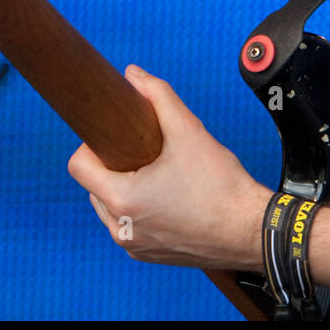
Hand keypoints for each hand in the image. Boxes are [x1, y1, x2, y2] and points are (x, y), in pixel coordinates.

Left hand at [67, 64, 269, 271]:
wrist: (250, 230)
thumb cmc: (221, 187)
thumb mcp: (188, 131)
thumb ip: (158, 96)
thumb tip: (134, 75)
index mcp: (122, 200)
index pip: (78, 166)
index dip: (94, 143)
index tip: (120, 136)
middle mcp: (121, 229)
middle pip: (94, 185)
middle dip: (114, 165)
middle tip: (147, 153)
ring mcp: (134, 246)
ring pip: (110, 206)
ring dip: (125, 188)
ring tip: (159, 175)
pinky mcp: (148, 255)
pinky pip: (129, 225)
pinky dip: (140, 209)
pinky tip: (168, 197)